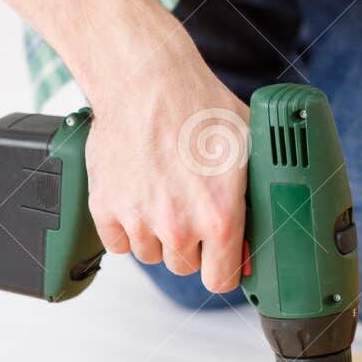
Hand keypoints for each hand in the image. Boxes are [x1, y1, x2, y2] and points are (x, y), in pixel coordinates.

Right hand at [84, 17, 249, 292]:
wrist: (148, 81)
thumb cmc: (200, 107)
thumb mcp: (250, 150)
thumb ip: (256, 201)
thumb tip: (254, 242)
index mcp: (219, 217)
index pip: (221, 280)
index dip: (223, 267)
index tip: (220, 256)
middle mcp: (178, 226)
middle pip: (184, 266)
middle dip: (191, 243)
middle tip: (191, 206)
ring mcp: (138, 219)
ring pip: (150, 254)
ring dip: (158, 234)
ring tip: (164, 193)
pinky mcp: (105, 208)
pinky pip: (117, 242)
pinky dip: (126, 225)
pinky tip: (139, 194)